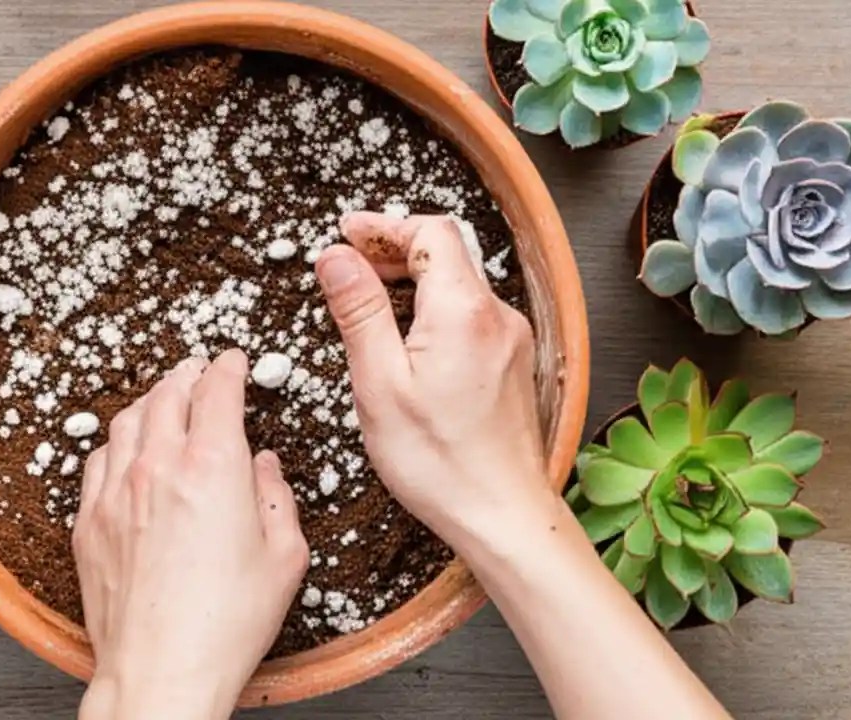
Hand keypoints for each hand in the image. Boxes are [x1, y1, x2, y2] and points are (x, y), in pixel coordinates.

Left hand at [74, 351, 308, 719]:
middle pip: (167, 394)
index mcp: (213, 467)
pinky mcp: (89, 522)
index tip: (233, 361)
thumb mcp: (284, 558)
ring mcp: (116, 493)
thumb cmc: (227, 624)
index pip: (216, 390)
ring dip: (150, 400)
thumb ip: (277, 499)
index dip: (227, 367)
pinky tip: (127, 448)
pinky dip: (117, 442)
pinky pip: (97, 460)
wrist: (161, 671)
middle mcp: (159, 467)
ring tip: (164, 398)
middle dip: (187, 374)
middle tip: (199, 370)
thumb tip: (263, 468)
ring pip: (127, 421)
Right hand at [314, 212, 553, 550]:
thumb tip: (337, 256)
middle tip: (349, 267)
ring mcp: (511, 340)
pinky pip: (471, 317)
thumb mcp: (379, 382)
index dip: (385, 225)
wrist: (502, 515)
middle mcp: (497, 316)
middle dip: (395, 250)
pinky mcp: (513, 364)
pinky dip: (435, 311)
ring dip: (414, 282)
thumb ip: (360, 311)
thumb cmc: (439, 461)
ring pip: (459, 287)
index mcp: (462, 311)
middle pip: (447, 254)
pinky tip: (407, 343)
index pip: (430, 231)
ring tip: (370, 306)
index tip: (348, 232)